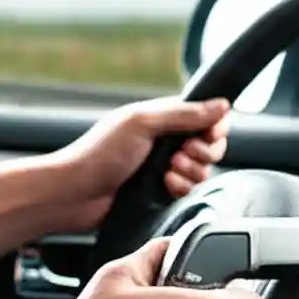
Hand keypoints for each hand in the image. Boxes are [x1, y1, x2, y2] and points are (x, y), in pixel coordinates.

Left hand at [46, 97, 230, 231]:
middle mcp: (165, 141)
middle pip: (210, 145)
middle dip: (203, 153)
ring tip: (166, 173)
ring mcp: (164, 167)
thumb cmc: (99, 153)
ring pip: (202, 170)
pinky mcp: (160, 192)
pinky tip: (164, 187)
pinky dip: (180, 188)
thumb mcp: (142, 123)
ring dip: (189, 172)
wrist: (76, 194)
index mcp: (162, 118)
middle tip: (179, 155)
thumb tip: (222, 105)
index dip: (213, 128)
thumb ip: (184, 114)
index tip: (206, 135)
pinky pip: (188, 190)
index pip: (207, 118)